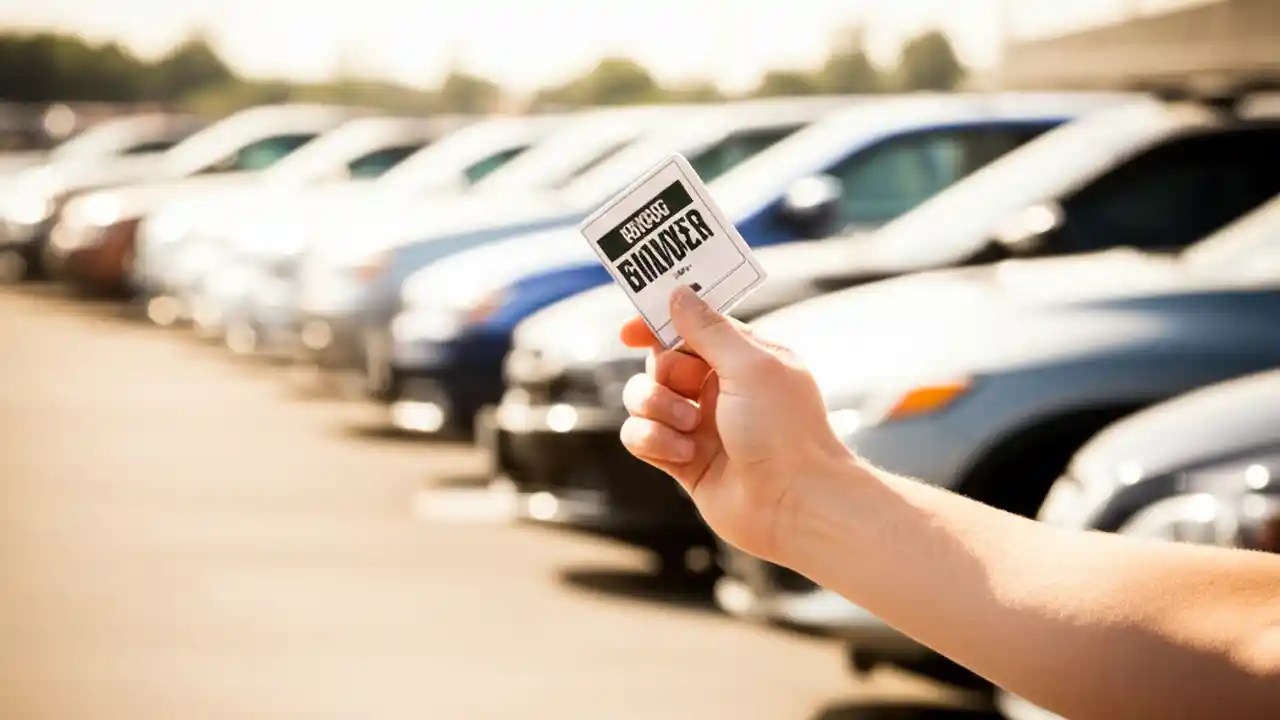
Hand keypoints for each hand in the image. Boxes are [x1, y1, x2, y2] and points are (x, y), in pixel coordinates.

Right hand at [619, 286, 854, 561]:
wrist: (795, 504)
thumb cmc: (784, 432)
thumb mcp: (750, 366)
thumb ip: (709, 330)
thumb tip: (679, 294)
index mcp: (742, 358)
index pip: (690, 327)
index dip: (657, 325)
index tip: (629, 333)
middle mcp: (718, 388)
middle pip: (659, 362)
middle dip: (664, 376)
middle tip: (688, 391)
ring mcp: (698, 424)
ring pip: (643, 399)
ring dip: (657, 409)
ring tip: (690, 430)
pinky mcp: (682, 460)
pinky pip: (640, 436)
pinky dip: (653, 441)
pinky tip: (684, 455)